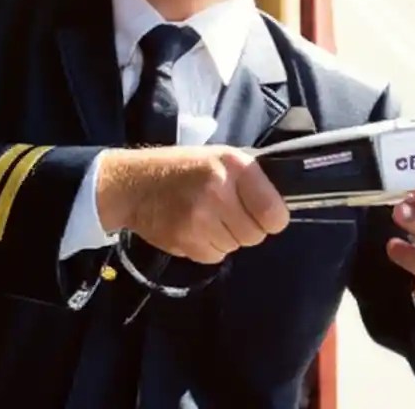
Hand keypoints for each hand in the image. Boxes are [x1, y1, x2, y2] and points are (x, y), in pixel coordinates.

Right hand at [96, 145, 288, 263]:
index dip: (272, 219)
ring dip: (226, 238)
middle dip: (246, 229)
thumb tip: (280, 207)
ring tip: (207, 218)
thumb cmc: (184, 168)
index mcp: (234, 166)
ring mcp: (201, 218)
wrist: (134, 185)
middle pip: (255, 234)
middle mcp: (219, 191)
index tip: (264, 216)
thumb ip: (250, 181)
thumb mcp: (221, 158)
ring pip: (234, 246)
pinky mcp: (186, 240)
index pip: (274, 212)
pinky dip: (208, 247)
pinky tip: (194, 228)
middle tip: (228, 214)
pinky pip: (214, 257)